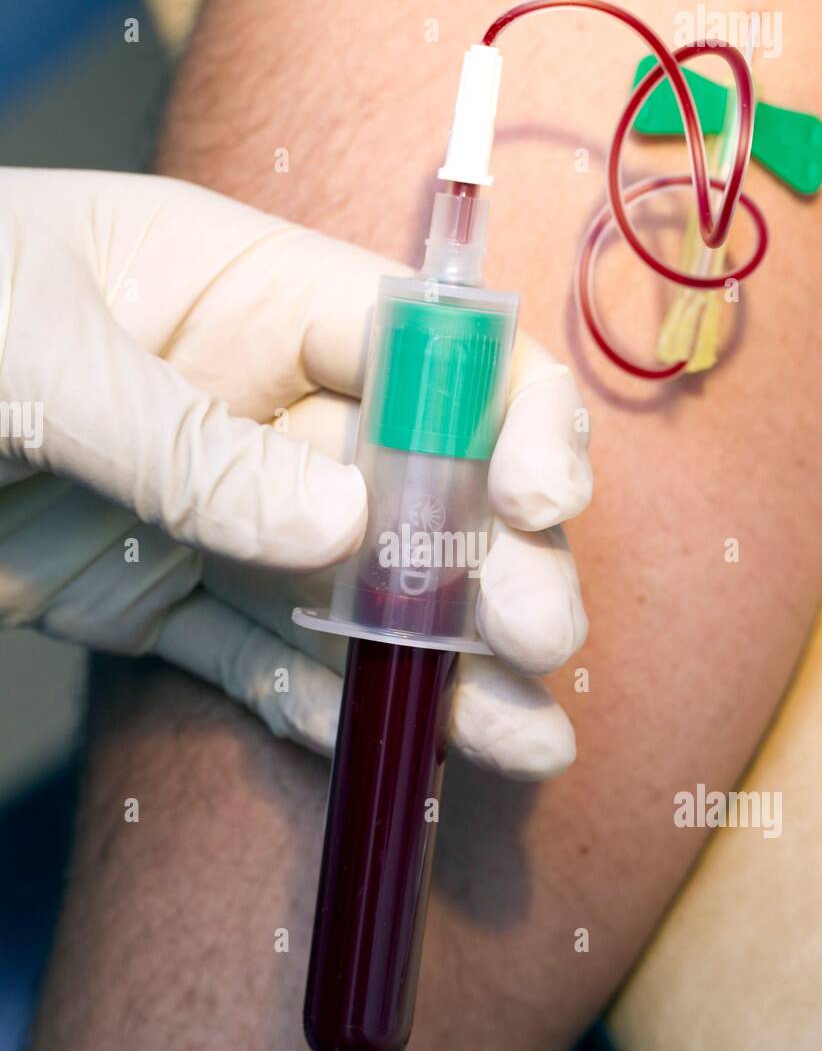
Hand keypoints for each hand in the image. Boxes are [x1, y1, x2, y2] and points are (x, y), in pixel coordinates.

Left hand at [0, 168, 590, 776]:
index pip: (419, 345)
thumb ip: (187, 440)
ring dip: (440, 664)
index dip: (503, 413)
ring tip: (527, 737)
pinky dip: (326, 710)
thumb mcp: (36, 352)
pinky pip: (261, 661)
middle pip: (414, 481)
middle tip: (543, 638)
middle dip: (489, 561)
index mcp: (247, 292)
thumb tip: (341, 521)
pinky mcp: (164, 601)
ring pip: (354, 594)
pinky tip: (399, 757)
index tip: (541, 497)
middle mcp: (258, 404)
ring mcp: (217, 512)